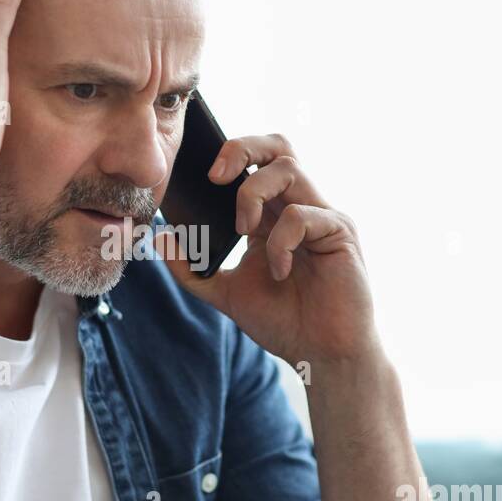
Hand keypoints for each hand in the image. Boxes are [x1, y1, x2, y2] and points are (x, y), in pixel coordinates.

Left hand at [154, 134, 378, 368]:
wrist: (321, 355)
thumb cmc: (284, 322)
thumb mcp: (225, 293)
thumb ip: (191, 270)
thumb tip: (160, 236)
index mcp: (273, 215)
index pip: (255, 161)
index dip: (228, 155)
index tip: (202, 179)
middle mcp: (298, 207)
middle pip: (277, 145)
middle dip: (242, 147)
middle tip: (216, 178)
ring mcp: (322, 217)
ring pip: (288, 168)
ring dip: (253, 195)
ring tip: (244, 231)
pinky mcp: (341, 232)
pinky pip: (303, 215)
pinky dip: (280, 241)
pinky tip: (279, 271)